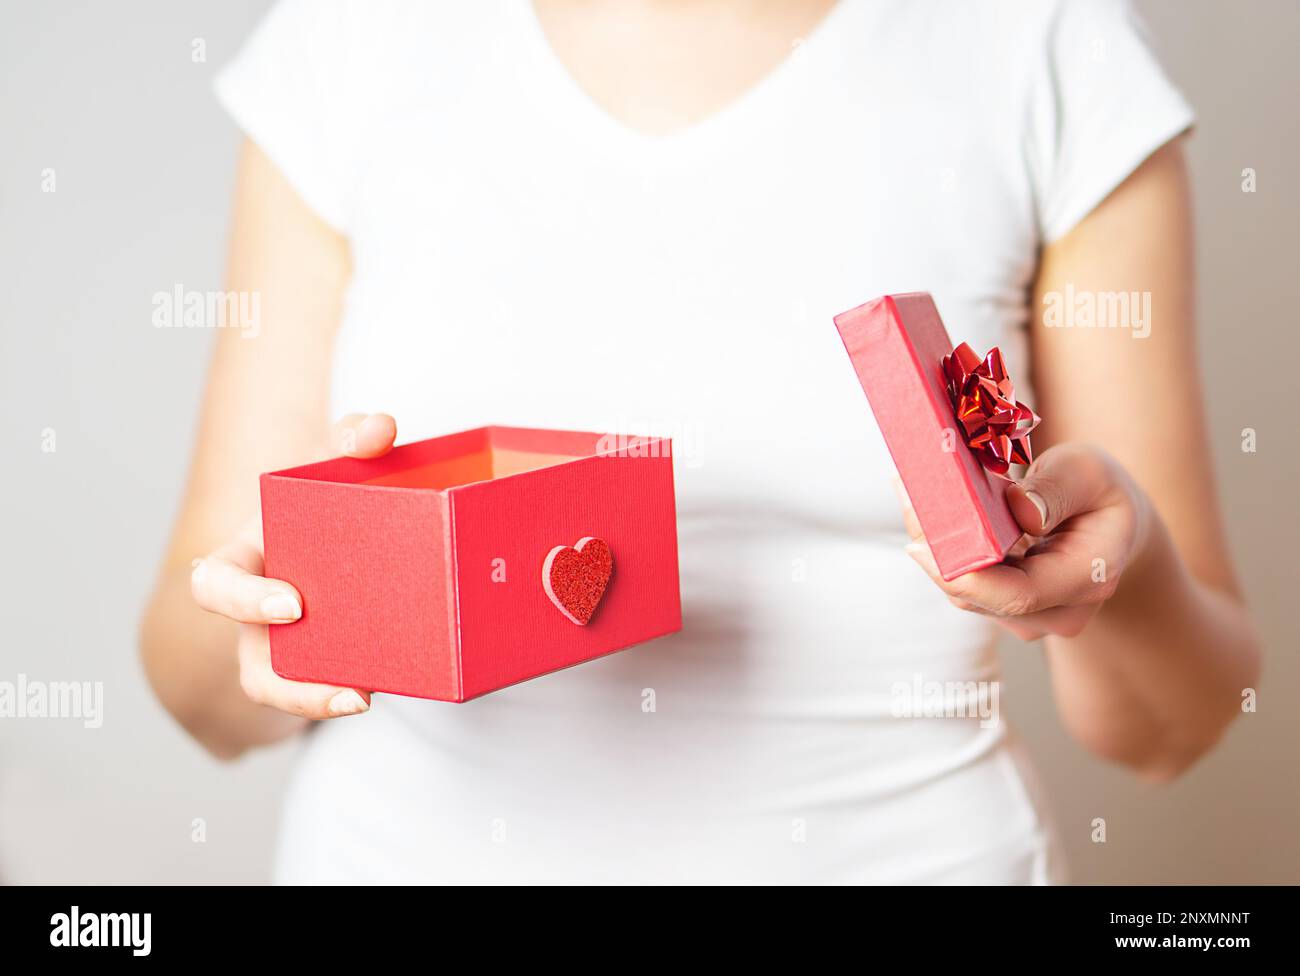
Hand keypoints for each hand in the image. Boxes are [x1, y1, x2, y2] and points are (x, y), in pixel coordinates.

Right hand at [189, 413, 397, 719]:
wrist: (349, 528)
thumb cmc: (329, 496)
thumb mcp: (337, 464)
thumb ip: (354, 438)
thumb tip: (379, 430)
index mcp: (249, 559)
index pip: (216, 585)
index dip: (244, 600)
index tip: (292, 605)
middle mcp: (261, 611)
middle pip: (253, 666)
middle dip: (289, 687)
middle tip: (349, 690)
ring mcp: (291, 644)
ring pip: (285, 691)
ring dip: (318, 705)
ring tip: (365, 703)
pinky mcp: (327, 662)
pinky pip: (327, 689)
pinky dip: (347, 695)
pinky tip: (386, 690)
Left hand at [897, 443, 1153, 640]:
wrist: (1111, 524)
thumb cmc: (1100, 492)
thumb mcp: (1089, 470)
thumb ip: (1057, 488)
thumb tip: (1019, 511)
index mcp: (1089, 578)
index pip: (1019, 595)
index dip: (966, 577)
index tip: (922, 543)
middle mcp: (1059, 610)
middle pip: (982, 595)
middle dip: (937, 551)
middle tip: (907, 494)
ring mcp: (1032, 616)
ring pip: (966, 592)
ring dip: (935, 548)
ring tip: (913, 493)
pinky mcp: (1007, 609)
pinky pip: (967, 585)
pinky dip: (946, 551)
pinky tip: (928, 511)